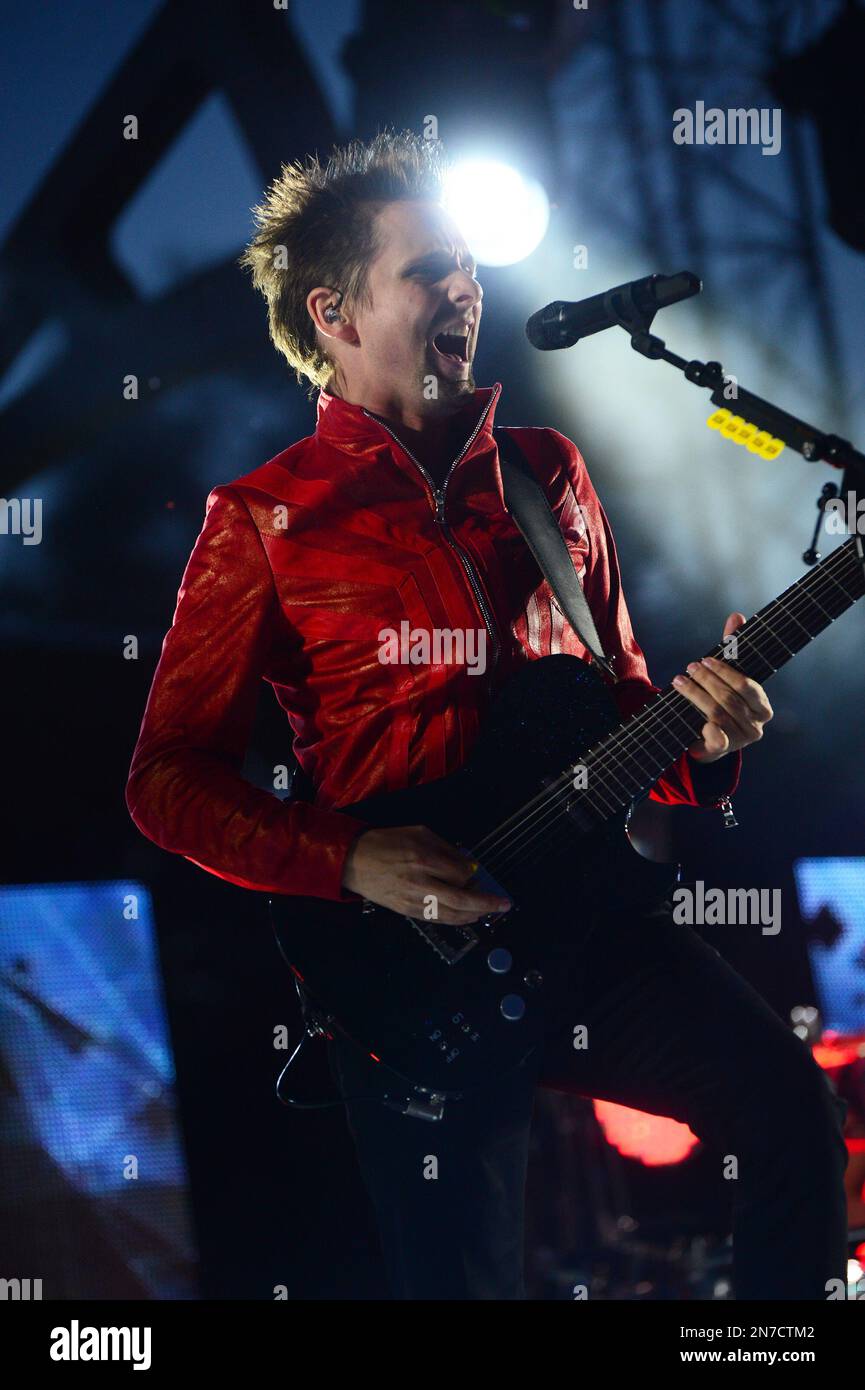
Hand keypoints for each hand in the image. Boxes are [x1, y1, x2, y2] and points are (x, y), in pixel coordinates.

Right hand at [342, 825, 510, 924]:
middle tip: (504, 904)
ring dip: (473, 915)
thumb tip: (467, 866)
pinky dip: (454, 919)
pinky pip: (436, 919)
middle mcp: (421, 882)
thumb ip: (445, 848)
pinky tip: (465, 917)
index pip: (461, 873)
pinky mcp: (406, 911)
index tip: (478, 874)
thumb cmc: (386, 841)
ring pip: (451, 915)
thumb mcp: (418, 833)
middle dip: (487, 904)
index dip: (473, 875)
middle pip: (462, 900)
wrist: (354, 860)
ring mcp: (413, 900)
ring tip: (487, 912)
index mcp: (424, 858)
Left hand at [672, 612, 773, 763]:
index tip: (705, 659)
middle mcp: (757, 724)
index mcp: (762, 706)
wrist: (708, 739)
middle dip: (706, 681)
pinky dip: (705, 725)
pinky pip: (716, 738)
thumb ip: (733, 647)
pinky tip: (689, 711)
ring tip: (679, 682)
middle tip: (689, 668)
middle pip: (729, 699)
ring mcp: (741, 739)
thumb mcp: (726, 675)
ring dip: (695, 695)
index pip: (747, 686)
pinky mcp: (724, 750)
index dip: (725, 672)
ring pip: (716, 713)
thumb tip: (736, 616)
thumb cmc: (722, 701)